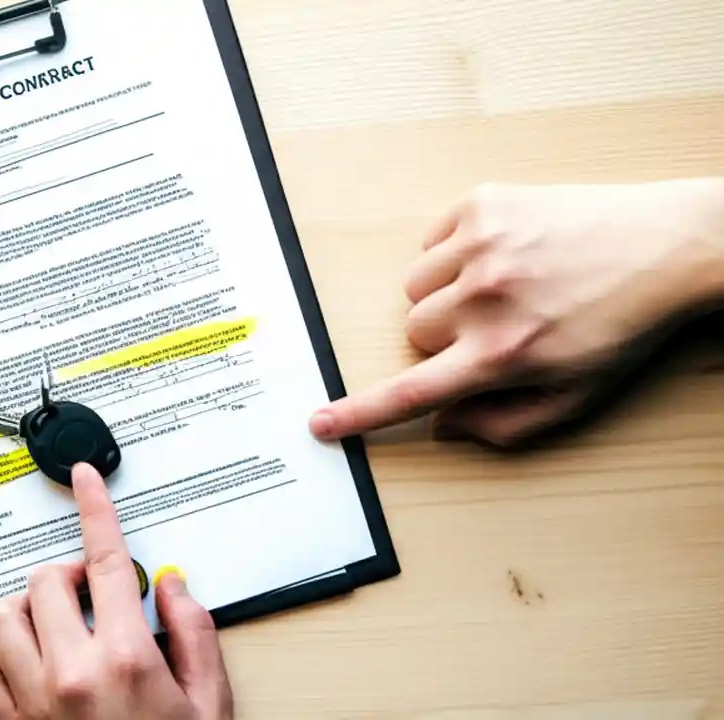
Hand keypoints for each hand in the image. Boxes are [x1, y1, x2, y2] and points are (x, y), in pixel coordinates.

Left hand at [0, 463, 233, 719]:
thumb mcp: (210, 705)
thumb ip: (195, 635)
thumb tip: (172, 586)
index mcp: (126, 659)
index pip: (107, 562)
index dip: (96, 510)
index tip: (85, 479)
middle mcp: (71, 673)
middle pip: (46, 581)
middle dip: (68, 577)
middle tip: (91, 595)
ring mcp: (33, 701)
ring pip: (2, 617)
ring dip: (28, 611)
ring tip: (55, 627)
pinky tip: (26, 668)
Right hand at [309, 178, 723, 445]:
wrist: (672, 246)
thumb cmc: (625, 324)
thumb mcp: (577, 396)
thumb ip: (506, 424)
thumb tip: (447, 425)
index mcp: (502, 355)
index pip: (411, 393)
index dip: (360, 413)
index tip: (321, 424)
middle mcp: (484, 300)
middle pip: (413, 332)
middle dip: (443, 337)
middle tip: (495, 327)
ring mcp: (479, 246)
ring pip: (415, 288)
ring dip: (444, 295)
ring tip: (501, 287)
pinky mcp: (482, 205)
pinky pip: (430, 243)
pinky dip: (453, 254)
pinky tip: (502, 255)